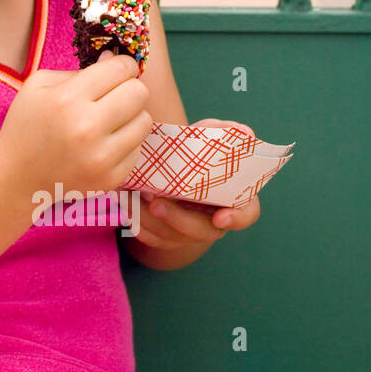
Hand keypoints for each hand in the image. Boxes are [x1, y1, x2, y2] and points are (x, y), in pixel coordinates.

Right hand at [0, 49, 152, 198]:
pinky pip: (138, 148)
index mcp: (67, 99)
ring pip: (145, 120)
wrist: (16, 177)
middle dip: (129, 88)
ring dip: (131, 116)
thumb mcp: (38, 86)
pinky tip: (103, 143)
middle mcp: (87, 128)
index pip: (121, 69)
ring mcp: (101, 157)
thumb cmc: (26, 125)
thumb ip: (78, 70)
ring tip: (109, 120)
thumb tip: (115, 58)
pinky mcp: (111, 178)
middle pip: (140, 93)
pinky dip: (125, 142)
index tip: (116, 71)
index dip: (122, 65)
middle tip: (114, 95)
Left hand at [135, 118, 261, 248]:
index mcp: (233, 197)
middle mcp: (214, 220)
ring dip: (150, 221)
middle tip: (155, 203)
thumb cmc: (194, 149)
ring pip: (173, 237)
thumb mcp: (209, 136)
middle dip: (179, 219)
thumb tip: (246, 133)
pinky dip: (137, 224)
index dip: (237, 218)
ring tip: (131, 198)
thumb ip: (226, 133)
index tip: (220, 217)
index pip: (246, 214)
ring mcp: (189, 231)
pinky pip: (152, 238)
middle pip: (204, 232)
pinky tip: (124, 206)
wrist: (167, 162)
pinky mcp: (166, 235)